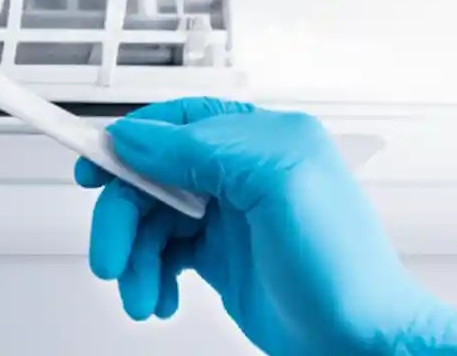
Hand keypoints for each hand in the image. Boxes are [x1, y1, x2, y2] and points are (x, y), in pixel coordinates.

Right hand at [77, 98, 456, 355]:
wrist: (365, 346)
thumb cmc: (345, 272)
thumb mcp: (276, 184)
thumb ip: (202, 149)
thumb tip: (135, 135)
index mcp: (260, 139)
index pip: (174, 123)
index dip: (126, 143)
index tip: (91, 167)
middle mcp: (242, 172)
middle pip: (150, 177)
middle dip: (122, 218)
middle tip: (109, 256)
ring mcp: (229, 216)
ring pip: (150, 221)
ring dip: (134, 258)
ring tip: (138, 294)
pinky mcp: (220, 257)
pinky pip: (162, 255)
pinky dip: (150, 277)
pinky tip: (159, 298)